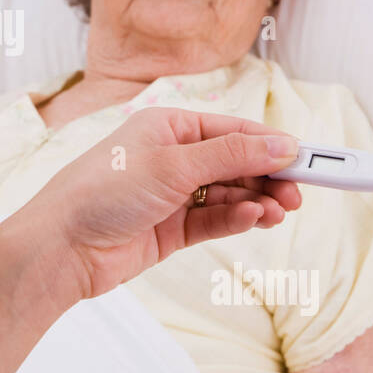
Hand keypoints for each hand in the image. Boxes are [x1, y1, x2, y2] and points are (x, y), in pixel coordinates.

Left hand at [11, 107, 301, 303]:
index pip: (234, 129)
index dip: (272, 143)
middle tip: (300, 194)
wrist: (63, 246)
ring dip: (257, 200)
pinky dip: (236, 219)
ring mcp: (172, 193)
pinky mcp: (170, 228)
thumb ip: (232, 155)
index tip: (309, 159)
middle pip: (236, 162)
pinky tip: (254, 219)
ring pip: (229, 194)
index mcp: (168, 126)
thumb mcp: (174, 164)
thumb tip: (283, 144)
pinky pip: (214, 219)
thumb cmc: (104, 191)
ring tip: (280, 211)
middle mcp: (171, 156)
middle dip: (269, 175)